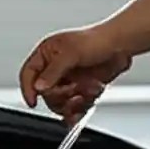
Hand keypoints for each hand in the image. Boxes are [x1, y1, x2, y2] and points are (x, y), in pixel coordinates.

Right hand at [18, 27, 132, 124]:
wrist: (121, 46)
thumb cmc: (97, 40)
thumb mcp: (71, 53)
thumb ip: (53, 71)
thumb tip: (39, 87)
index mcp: (47, 54)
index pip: (28, 75)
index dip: (28, 89)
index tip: (33, 102)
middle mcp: (55, 69)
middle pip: (45, 94)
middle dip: (61, 95)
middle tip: (73, 89)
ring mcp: (68, 81)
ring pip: (60, 103)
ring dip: (74, 102)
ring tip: (86, 92)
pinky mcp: (80, 90)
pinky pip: (74, 108)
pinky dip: (81, 108)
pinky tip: (87, 102)